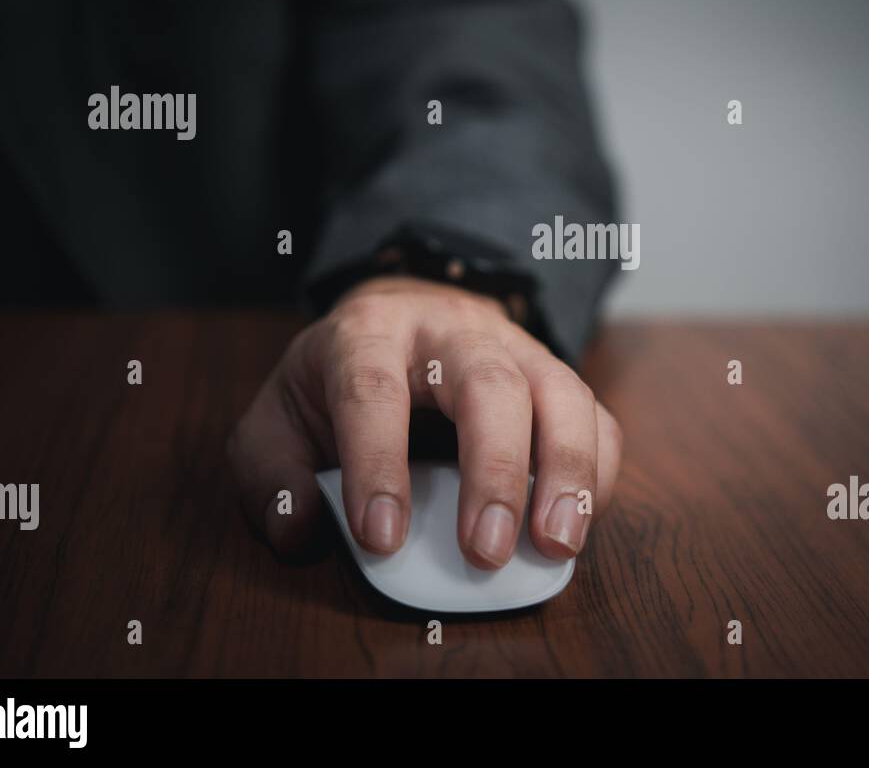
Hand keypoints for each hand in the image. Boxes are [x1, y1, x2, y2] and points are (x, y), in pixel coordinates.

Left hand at [227, 275, 621, 567]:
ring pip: (561, 389)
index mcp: (368, 334)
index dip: (378, 464)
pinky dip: (597, 470)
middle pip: (488, 382)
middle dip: (494, 470)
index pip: (373, 390)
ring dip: (567, 471)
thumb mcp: (276, 419)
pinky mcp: (554, 376)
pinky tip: (579, 519)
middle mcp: (450, 331)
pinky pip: (595, 414)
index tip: (381, 538)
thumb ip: (272, 476)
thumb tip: (305, 532)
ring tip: (556, 544)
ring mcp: (514, 347)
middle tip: (484, 551)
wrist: (401, 316)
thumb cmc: (337, 381)